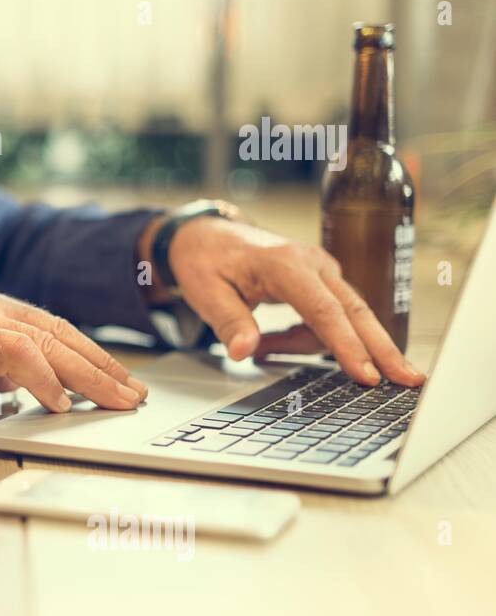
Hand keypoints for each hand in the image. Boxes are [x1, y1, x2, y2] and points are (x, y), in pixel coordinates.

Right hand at [0, 281, 148, 419]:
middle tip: (132, 394)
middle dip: (101, 366)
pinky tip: (60, 401)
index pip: (51, 328)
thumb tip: (27, 385)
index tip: (116, 380)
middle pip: (58, 332)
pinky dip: (42, 378)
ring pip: (45, 341)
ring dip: (86, 375)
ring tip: (113, 401)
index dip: (88, 355)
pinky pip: (14, 353)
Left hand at [159, 215, 425, 387]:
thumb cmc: (206, 260)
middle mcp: (312, 263)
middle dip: (382, 349)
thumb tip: (244, 352)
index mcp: (284, 264)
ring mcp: (321, 271)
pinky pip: (327, 318)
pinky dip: (305, 337)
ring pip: (341, 320)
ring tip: (264, 347)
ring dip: (311, 346)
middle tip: (409, 380)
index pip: (324, 311)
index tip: (367, 376)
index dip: (348, 346)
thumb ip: (228, 322)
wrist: (205, 235)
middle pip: (356, 312)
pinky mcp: (321, 282)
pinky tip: (271, 340)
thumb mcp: (205, 292)